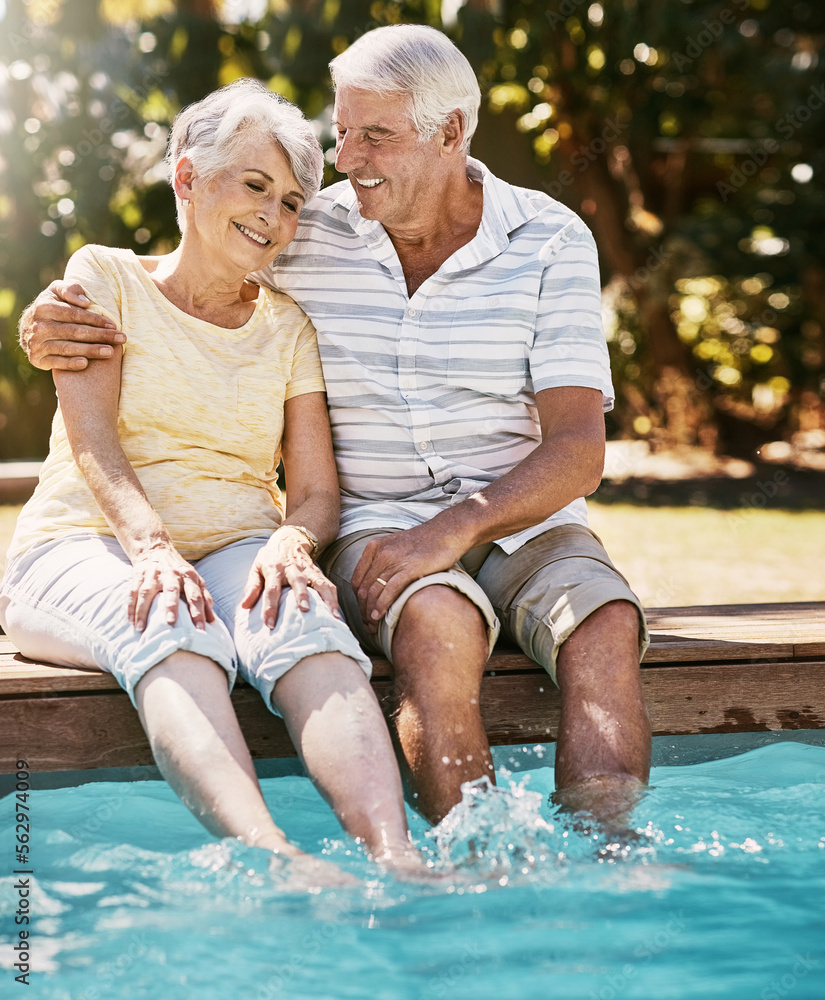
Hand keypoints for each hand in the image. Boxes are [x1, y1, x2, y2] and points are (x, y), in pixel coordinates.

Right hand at [23, 281, 124, 370]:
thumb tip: (85, 302)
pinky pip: (57, 363)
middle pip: (75, 332)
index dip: (95, 319)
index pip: (74, 314)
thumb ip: (70, 289)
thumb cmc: (52, 306)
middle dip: (100, 335)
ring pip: (68, 348)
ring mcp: (36, 344)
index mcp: (44, 307)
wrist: (27, 327)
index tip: (114, 324)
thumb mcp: (56, 291)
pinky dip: (71, 364)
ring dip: (91, 351)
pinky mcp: (37, 359)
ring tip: (110, 352)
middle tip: (121, 339)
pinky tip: (86, 363)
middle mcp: (39, 326)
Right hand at [129, 547, 214, 631]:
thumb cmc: (179, 570)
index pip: (195, 595)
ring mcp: (153, 574)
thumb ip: (204, 598)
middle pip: (172, 590)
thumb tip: (212, 620)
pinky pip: (133, 592)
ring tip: (141, 628)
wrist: (156, 549)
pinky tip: (132, 621)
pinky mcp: (138, 575)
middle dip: (171, 605)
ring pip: (147, 592)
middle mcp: (171, 574)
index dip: (199, 612)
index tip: (200, 629)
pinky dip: (131, 607)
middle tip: (171, 622)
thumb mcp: (195, 580)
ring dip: (143, 611)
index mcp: (188, 576)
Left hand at [241, 527, 341, 627]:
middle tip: (304, 610)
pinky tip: (337, 613)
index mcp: (274, 570)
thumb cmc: (270, 558)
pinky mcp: (319, 572)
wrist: (289, 539)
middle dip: (302, 596)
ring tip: (332, 616)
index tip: (269, 625)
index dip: (270, 607)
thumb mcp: (256, 568)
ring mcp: (308, 570)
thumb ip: (251, 587)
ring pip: (319, 583)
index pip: (271, 589)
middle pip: (298, 582)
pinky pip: (328, 585)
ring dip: (326, 599)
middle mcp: (292, 569)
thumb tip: (244, 606)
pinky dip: (334, 598)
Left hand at [351, 523, 465, 631]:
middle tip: (367, 625)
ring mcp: (394, 560)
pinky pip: (389, 591)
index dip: (357, 601)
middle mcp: (381, 553)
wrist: (447, 531)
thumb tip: (377, 586)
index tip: (363, 613)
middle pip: (363, 589)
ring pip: (373, 592)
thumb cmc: (425, 543)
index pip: (357, 580)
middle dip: (362, 611)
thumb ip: (383, 562)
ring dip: (370, 613)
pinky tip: (379, 617)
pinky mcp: (409, 568)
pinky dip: (382, 606)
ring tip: (373, 627)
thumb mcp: (396, 546)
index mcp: (374, 547)